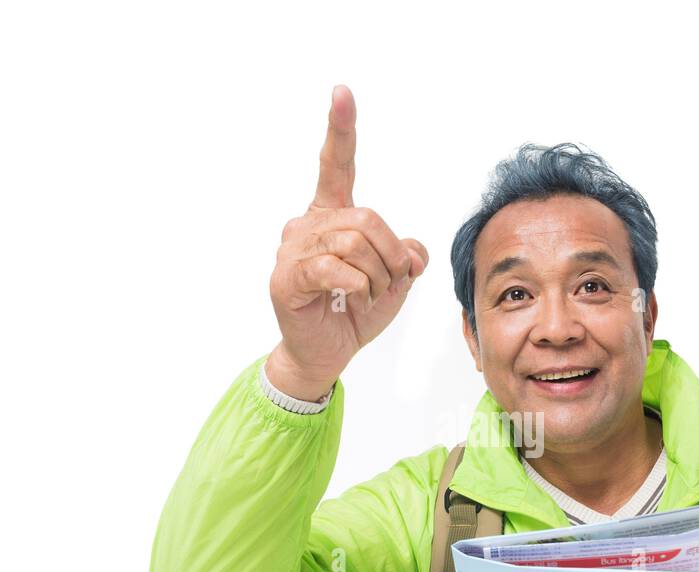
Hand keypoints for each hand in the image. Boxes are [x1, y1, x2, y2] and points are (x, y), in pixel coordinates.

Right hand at [266, 84, 428, 399]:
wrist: (325, 353)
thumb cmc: (354, 311)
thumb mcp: (395, 280)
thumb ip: (407, 255)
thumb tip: (411, 252)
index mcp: (331, 215)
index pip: (336, 165)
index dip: (340, 129)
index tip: (342, 92)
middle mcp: (307, 224)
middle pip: (367, 218)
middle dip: (391, 255)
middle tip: (389, 283)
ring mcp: (293, 250)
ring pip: (355, 244)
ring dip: (377, 277)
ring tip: (367, 296)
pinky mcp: (287, 278)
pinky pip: (336, 269)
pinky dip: (359, 288)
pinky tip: (353, 301)